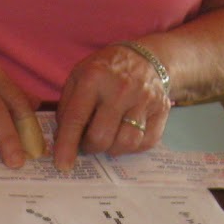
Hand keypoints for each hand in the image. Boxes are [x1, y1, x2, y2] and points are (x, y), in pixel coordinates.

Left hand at [51, 43, 171, 171]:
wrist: (148, 58)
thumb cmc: (106, 72)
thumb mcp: (79, 76)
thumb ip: (67, 107)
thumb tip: (61, 141)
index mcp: (94, 78)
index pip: (76, 118)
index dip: (67, 145)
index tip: (62, 164)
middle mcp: (121, 88)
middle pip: (101, 137)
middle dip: (90, 147)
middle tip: (88, 142)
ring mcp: (144, 99)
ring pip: (125, 143)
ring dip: (112, 148)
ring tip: (108, 137)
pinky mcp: (161, 110)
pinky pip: (145, 143)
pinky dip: (132, 147)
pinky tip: (125, 134)